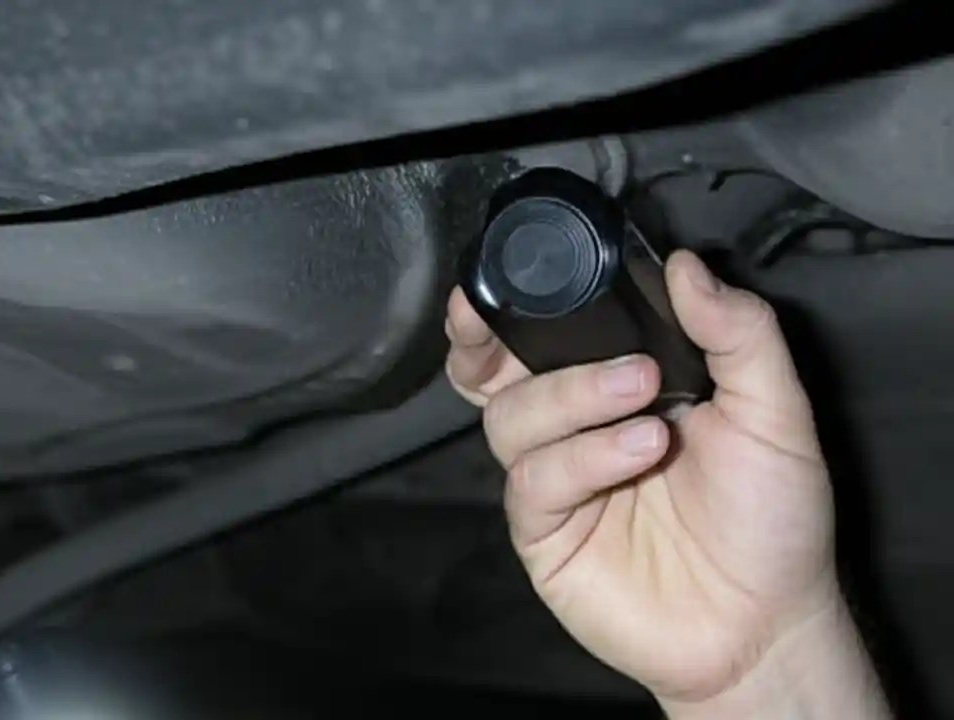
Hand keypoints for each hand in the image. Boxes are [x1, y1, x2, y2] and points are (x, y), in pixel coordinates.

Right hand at [447, 250, 887, 717]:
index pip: (545, 334)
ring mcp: (554, 480)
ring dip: (572, 395)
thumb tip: (686, 268)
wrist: (766, 621)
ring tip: (645, 395)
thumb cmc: (770, 517)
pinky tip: (641, 451)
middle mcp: (573, 428)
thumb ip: (738, 333)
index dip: (513, 303)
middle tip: (513, 323)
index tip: (518, 268)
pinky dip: (584, 457)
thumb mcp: (774, 411)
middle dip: (485, 341)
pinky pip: (533, 481)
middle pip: (492, 373)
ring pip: (510, 418)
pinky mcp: (544, 533)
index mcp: (615, 384)